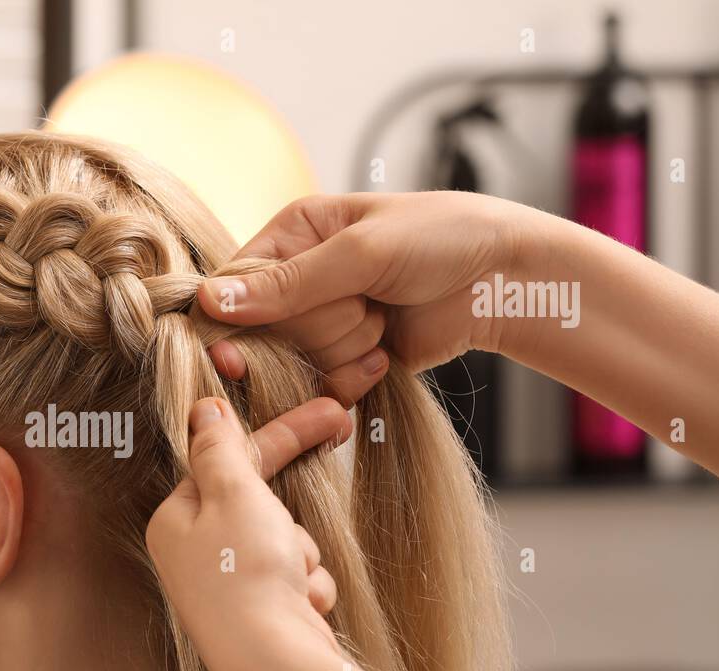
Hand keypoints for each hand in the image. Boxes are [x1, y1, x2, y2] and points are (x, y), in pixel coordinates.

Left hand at [145, 396, 349, 670]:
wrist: (274, 666)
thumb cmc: (247, 575)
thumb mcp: (233, 493)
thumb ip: (220, 448)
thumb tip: (202, 408)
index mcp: (174, 521)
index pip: (227, 462)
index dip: (281, 437)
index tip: (331, 414)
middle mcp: (193, 556)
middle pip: (259, 504)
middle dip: (289, 518)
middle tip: (317, 501)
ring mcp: (225, 589)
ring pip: (286, 542)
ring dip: (301, 554)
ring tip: (292, 579)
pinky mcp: (258, 615)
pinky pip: (296, 579)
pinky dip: (307, 587)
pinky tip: (301, 606)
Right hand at [197, 191, 543, 398]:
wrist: (506, 281)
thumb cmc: (443, 239)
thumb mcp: (362, 252)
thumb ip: (288, 284)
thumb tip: (211, 301)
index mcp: (292, 234)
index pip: (234, 286)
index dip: (237, 321)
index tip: (236, 353)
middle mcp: (297, 279)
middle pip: (264, 332)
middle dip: (317, 328)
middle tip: (365, 304)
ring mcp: (322, 323)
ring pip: (295, 364)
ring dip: (343, 351)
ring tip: (383, 323)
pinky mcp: (346, 360)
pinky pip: (323, 389)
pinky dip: (353, 380)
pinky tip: (385, 357)